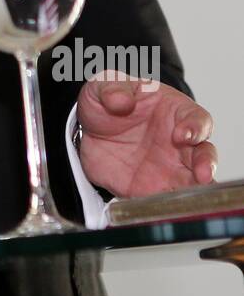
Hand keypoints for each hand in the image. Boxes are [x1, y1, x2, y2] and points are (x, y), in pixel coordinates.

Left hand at [77, 72, 216, 197]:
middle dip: (206, 165)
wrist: (89, 130)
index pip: (197, 119)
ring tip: (188, 199)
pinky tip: (162, 210)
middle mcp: (178, 143)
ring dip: (194, 191)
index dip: (195, 127)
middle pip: (204, 155)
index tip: (183, 134)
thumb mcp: (105, 85)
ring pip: (192, 183)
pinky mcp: (150, 189)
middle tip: (202, 174)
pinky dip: (166, 207)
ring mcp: (168, 168)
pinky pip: (164, 202)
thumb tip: (119, 99)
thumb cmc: (109, 102)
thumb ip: (112, 88)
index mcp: (174, 112)